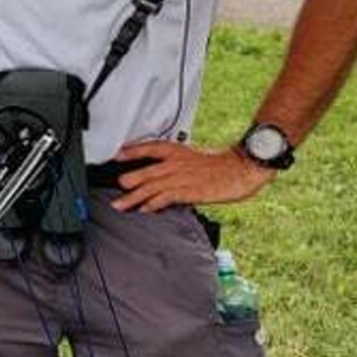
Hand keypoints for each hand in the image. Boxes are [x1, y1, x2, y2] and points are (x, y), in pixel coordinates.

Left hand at [110, 138, 274, 212]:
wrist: (241, 168)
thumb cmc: (221, 166)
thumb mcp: (195, 159)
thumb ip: (178, 165)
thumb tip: (164, 177)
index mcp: (178, 151)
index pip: (150, 147)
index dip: (132, 151)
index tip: (117, 155)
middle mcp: (177, 162)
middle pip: (146, 170)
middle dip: (128, 179)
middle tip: (114, 186)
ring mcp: (182, 177)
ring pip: (151, 186)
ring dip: (134, 197)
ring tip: (120, 205)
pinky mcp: (189, 190)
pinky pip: (166, 197)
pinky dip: (153, 204)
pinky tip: (144, 209)